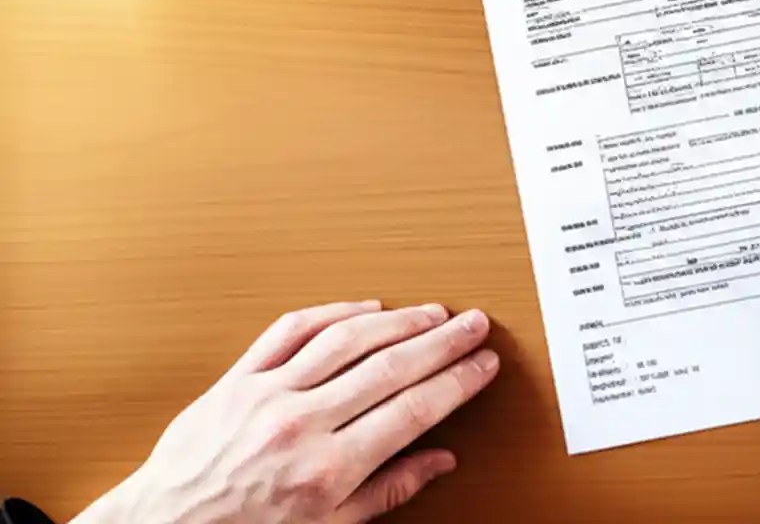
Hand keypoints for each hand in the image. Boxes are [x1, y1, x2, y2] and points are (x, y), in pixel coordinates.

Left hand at [72, 301, 499, 523]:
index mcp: (327, 470)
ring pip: (346, 339)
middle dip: (442, 342)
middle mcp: (300, 425)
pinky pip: (290, 330)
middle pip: (390, 367)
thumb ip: (387, 491)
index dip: (457, 381)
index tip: (482, 364)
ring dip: (398, 320)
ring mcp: (266, 395)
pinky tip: (365, 307)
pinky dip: (333, 312)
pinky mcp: (237, 378)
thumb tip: (439, 461)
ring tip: (432, 312)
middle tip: (474, 325)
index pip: (413, 410)